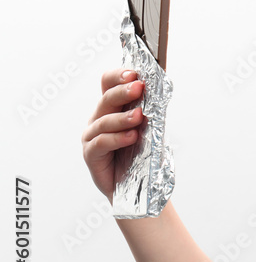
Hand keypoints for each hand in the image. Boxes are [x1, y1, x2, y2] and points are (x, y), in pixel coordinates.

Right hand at [81, 68, 146, 202]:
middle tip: (139, 87)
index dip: (118, 76)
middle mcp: (99, 118)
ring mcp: (92, 136)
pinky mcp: (90, 155)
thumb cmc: (142, 155)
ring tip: (139, 117)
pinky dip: (117, 138)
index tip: (135, 74)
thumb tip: (159, 91)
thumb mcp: (149, 129)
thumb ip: (149, 111)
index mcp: (112, 107)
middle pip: (106, 98)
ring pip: (104, 120)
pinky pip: (101, 143)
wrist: (138, 188)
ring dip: (123, 117)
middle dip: (123, 91)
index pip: (108, 83)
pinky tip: (132, 137)